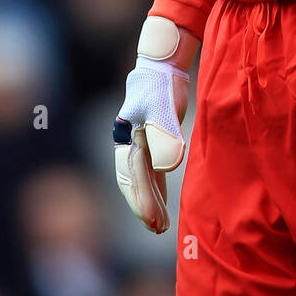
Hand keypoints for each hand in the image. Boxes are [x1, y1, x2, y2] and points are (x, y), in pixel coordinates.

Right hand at [113, 17, 199, 233]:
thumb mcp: (163, 107)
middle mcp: (128, 143)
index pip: (135, 175)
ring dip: (149, 202)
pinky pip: (149, 173)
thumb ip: (165, 134)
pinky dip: (154, 190)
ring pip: (140, 179)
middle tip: (158, 229)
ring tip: (161, 227)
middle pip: (133, 181)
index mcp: (128, 138)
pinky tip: (162, 207)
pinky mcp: (151, 142)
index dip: (143, 199)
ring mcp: (138, 143)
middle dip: (143, 206)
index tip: (154, 221)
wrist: (160, 66)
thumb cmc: (161, 86)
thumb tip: (167, 168)